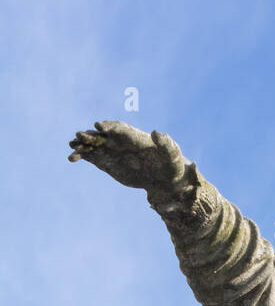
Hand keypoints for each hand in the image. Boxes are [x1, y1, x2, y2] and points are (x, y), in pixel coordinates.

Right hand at [68, 121, 190, 204]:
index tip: (99, 126)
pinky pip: (91, 157)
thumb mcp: (172, 152)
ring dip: (82, 145)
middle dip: (91, 135)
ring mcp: (112, 151)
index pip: (118, 128)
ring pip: (93, 145)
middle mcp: (119, 141)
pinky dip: (81, 156)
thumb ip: (165, 142)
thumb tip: (157, 133)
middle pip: (102, 134)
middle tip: (79, 136)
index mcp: (133, 136)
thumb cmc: (170, 163)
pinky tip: (72, 158)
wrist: (165, 179)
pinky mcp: (107, 163)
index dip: (109, 126)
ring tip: (71, 147)